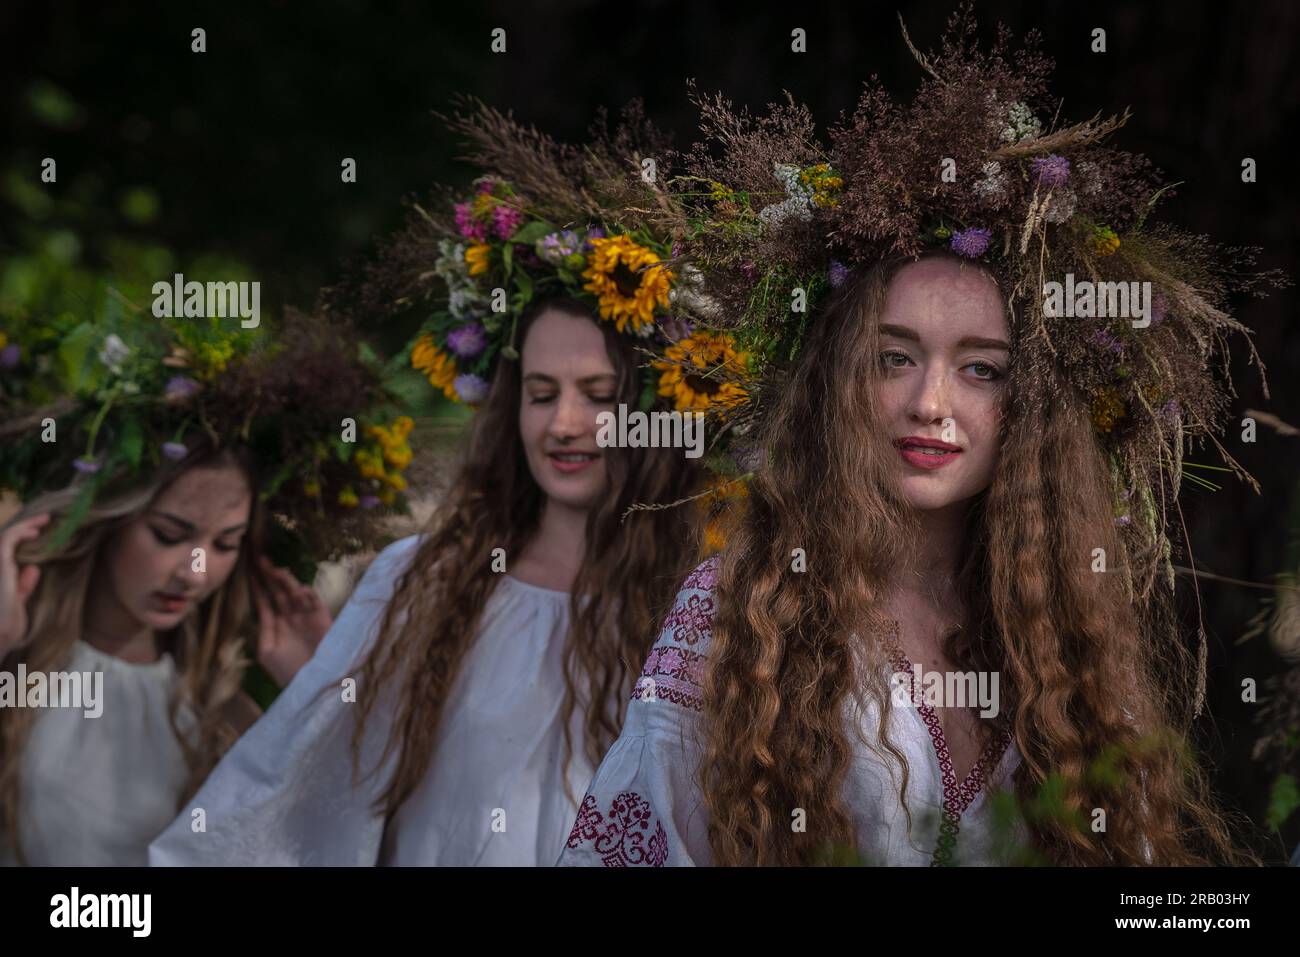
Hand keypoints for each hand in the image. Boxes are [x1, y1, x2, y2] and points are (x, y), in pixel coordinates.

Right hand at [0, 512, 51, 657]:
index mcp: (0, 573)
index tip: (40, 529)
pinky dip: (20, 532)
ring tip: (44, 520)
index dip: (22, 535)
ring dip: (25, 525)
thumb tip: (32, 569)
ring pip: (6, 536)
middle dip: (25, 525)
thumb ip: (23, 585)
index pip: (8, 549)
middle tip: (46, 518)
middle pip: (6, 539)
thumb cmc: (8, 625)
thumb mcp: (19, 601)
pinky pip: (7, 541)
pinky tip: (35, 532)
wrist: (0, 635)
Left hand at [252, 556, 332, 687]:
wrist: (313, 686)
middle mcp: (290, 617)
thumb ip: (264, 628)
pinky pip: (314, 602)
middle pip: (279, 591)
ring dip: (287, 582)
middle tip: (260, 558)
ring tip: (277, 571)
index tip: (247, 567)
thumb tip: (261, 608)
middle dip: (270, 575)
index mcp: (276, 624)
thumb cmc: (287, 673)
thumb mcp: (267, 652)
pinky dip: (308, 594)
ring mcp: (306, 617)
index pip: (264, 599)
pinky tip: (299, 589)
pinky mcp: (322, 619)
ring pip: (295, 593)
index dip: (256, 583)